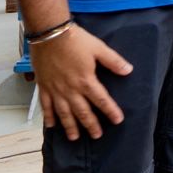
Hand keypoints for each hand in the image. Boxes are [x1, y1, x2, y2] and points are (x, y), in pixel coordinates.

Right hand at [30, 24, 133, 139]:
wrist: (50, 34)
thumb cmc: (76, 40)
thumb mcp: (99, 48)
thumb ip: (113, 61)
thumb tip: (128, 70)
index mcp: (86, 80)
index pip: (101, 100)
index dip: (110, 111)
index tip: (117, 120)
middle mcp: (71, 89)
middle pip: (82, 111)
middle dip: (90, 125)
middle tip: (97, 135)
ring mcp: (56, 90)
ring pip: (64, 113)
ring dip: (70, 126)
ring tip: (75, 137)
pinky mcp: (44, 87)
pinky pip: (46, 106)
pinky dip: (48, 117)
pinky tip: (51, 126)